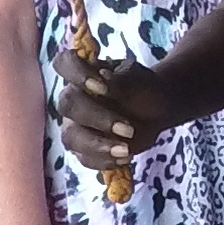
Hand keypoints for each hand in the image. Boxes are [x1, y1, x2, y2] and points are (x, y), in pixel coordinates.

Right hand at [52, 53, 171, 171]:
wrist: (158, 110)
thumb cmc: (145, 90)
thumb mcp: (141, 81)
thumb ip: (123, 81)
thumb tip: (103, 78)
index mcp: (86, 74)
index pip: (65, 63)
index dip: (76, 74)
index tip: (100, 86)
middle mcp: (74, 98)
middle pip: (67, 104)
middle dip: (95, 117)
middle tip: (128, 128)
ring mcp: (76, 125)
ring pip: (72, 137)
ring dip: (98, 146)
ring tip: (127, 150)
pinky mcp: (84, 148)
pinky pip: (84, 158)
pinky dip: (104, 160)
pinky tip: (125, 157)